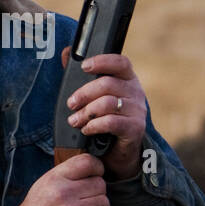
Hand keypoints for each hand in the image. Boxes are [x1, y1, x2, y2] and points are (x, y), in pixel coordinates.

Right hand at [9, 153, 117, 205]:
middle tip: (87, 201)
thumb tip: (88, 170)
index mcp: (55, 178)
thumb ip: (64, 175)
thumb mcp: (42, 185)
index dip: (97, 168)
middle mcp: (64, 192)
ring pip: (105, 201)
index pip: (87, 162)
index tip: (96, 174)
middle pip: (100, 183)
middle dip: (97, 192)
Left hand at [61, 47, 147, 181]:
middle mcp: (135, 92)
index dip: (102, 61)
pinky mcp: (135, 128)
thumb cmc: (105, 120)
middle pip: (108, 84)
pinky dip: (94, 125)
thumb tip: (67, 53)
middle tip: (71, 104)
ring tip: (74, 120)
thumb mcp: (95, 97)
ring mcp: (137, 110)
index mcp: (127, 79)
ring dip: (86, 112)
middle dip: (84, 93)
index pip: (120, 62)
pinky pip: (111, 122)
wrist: (120, 152)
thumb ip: (82, 76)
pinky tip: (86, 129)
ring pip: (108, 103)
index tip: (84, 66)